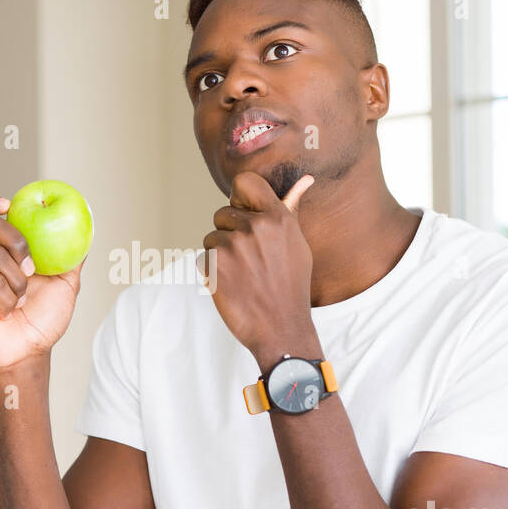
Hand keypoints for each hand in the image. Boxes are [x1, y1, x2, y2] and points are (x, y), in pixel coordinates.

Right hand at [0, 192, 84, 369]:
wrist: (29, 351)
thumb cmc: (43, 317)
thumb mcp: (65, 282)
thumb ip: (71, 254)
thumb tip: (87, 228)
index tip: (6, 204)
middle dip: (17, 243)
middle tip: (32, 269)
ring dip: (18, 282)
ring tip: (20, 301)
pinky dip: (7, 298)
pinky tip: (6, 311)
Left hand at [199, 171, 315, 358]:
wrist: (281, 329)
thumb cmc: (290, 286)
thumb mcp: (297, 245)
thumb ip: (289, 211)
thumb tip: (305, 179)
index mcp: (278, 218)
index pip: (244, 182)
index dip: (239, 197)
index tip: (243, 213)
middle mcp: (256, 227)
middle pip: (222, 213)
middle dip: (229, 233)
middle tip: (249, 260)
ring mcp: (234, 246)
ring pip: (211, 238)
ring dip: (220, 256)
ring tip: (243, 276)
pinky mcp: (215, 265)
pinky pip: (203, 259)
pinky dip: (212, 274)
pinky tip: (233, 287)